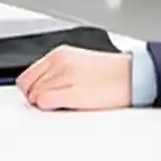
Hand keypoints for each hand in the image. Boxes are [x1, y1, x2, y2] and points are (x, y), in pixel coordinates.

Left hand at [15, 45, 133, 111]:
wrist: (133, 76)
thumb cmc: (110, 73)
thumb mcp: (78, 63)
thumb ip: (56, 71)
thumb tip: (38, 88)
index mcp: (60, 53)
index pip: (28, 75)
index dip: (30, 89)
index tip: (37, 97)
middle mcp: (60, 62)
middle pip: (28, 86)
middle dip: (35, 96)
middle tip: (51, 102)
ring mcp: (66, 76)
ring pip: (34, 95)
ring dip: (43, 103)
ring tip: (62, 104)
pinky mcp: (73, 92)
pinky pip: (44, 101)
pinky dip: (48, 107)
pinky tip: (63, 107)